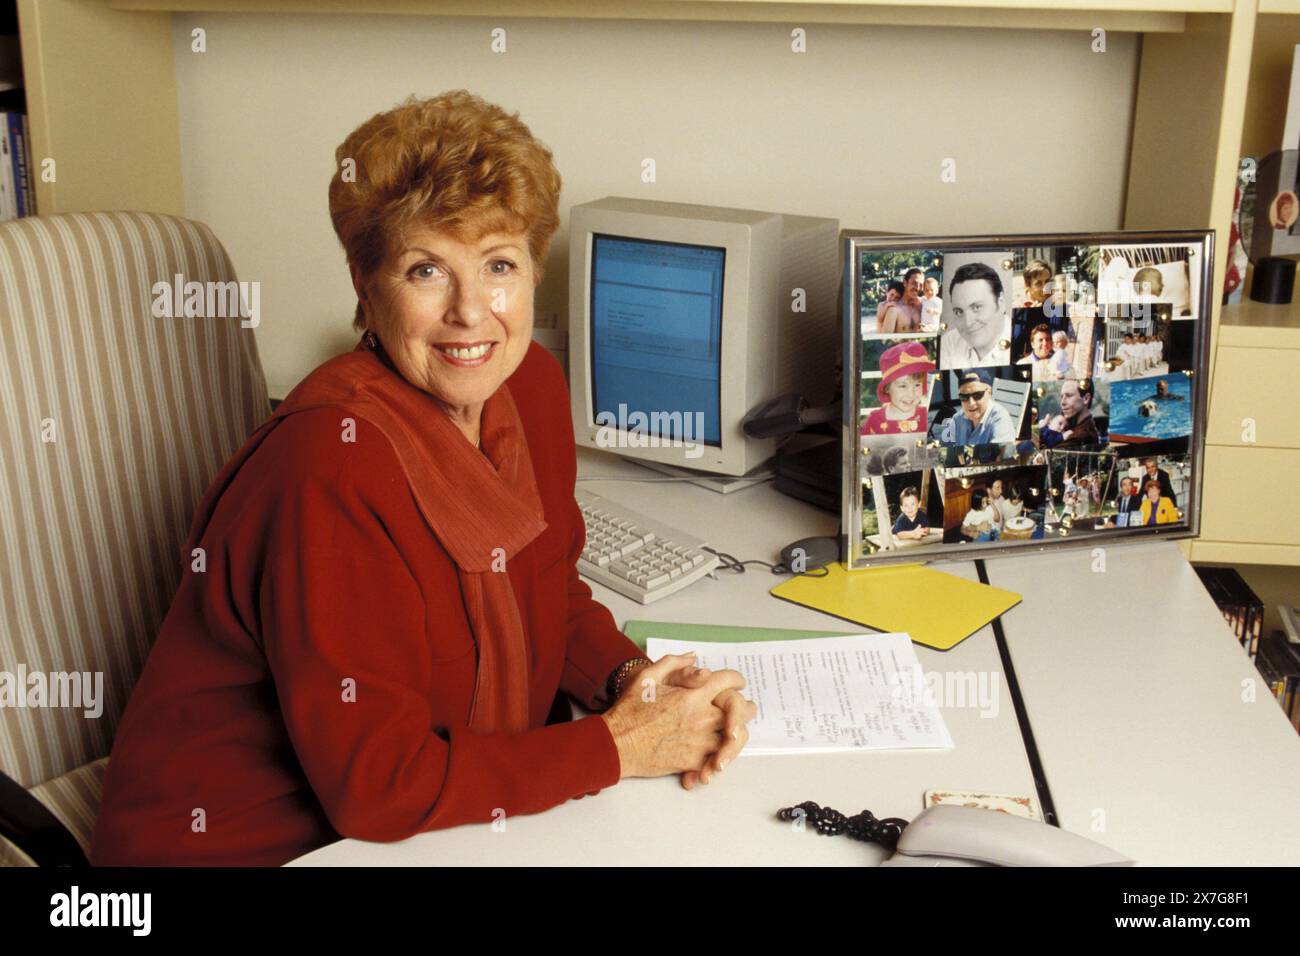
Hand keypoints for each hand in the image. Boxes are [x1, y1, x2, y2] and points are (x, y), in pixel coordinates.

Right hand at [599, 654, 746, 780]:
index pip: (728, 681)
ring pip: (734, 738)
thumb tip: (693, 657)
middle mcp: (702, 717)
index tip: (738, 682)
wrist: (617, 744)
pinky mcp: (694, 761)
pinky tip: (716, 756)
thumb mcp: (648, 677)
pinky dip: (719, 758)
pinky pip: (718, 760)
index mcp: (693, 695)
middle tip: (744, 708)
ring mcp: (700, 741)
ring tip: (733, 732)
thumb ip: (673, 663)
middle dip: (744, 707)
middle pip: (740, 710)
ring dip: (735, 734)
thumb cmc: (629, 711)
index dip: (736, 679)